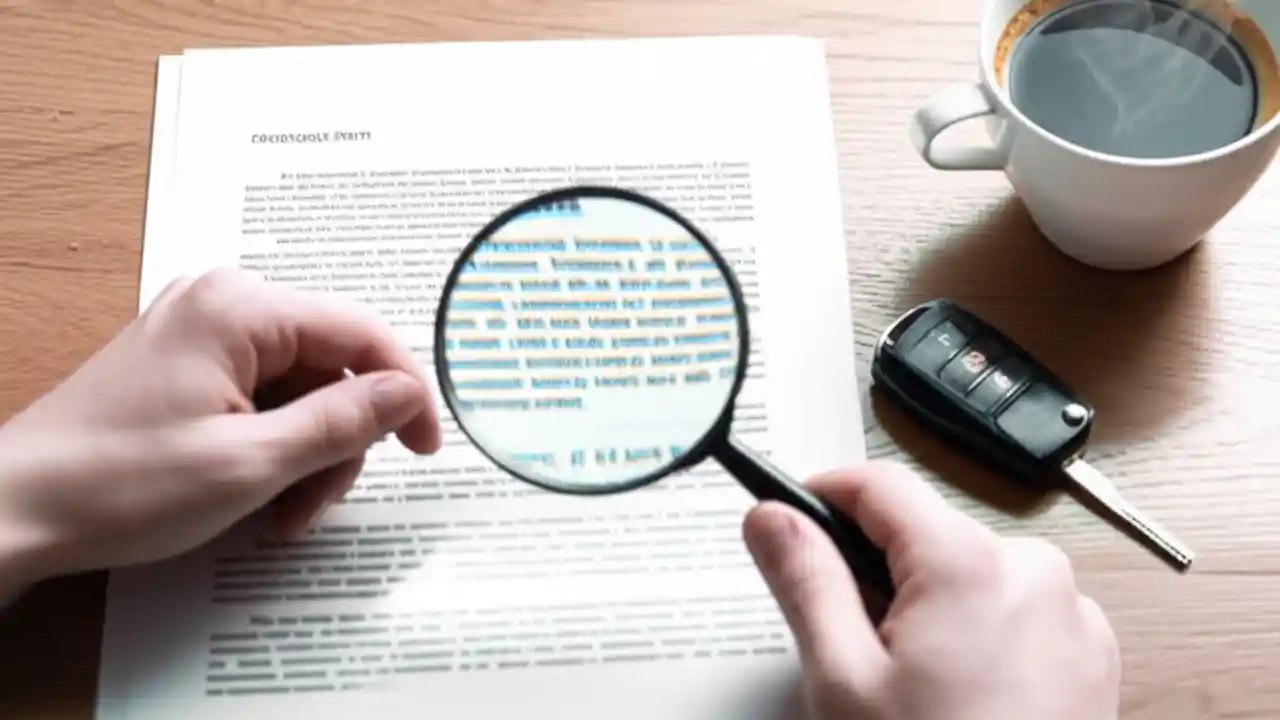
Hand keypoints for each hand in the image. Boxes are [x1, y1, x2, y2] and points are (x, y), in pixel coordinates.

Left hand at [0, 268, 438, 593]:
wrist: (17, 510)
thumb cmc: (118, 484)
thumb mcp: (250, 463)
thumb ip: (342, 422)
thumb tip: (408, 392)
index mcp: (240, 308)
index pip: (360, 331)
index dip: (405, 392)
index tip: (425, 447)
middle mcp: (224, 303)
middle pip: (331, 365)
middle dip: (337, 440)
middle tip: (313, 503)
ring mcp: (203, 332)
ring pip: (301, 387)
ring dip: (305, 453)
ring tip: (278, 510)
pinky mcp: (190, 363)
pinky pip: (263, 396)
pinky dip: (273, 446)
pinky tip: (257, 491)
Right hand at [743, 461, 1119, 719]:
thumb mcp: (843, 679)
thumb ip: (804, 580)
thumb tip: (772, 518)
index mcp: (968, 564)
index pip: (880, 485)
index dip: (825, 493)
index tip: (793, 514)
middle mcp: (1033, 573)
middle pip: (926, 534)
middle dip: (878, 571)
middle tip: (848, 642)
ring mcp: (1071, 614)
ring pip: (970, 573)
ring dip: (929, 605)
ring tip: (909, 686)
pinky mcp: (1089, 653)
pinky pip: (1016, 610)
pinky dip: (978, 633)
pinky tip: (956, 694)